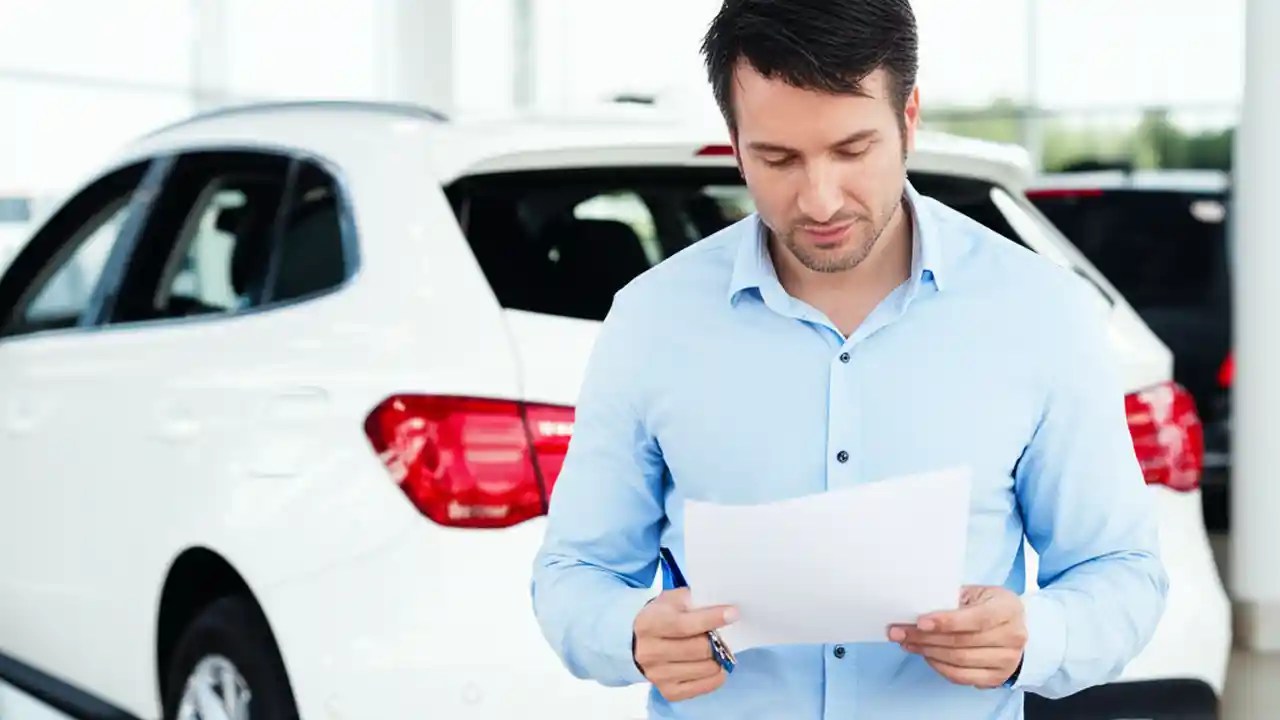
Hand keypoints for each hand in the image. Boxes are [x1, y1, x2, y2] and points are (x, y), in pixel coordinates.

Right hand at [632, 588, 737, 701]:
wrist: (640, 642)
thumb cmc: (663, 616)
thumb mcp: (672, 600)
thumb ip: (694, 601)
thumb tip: (725, 610)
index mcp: (649, 624)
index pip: (684, 625)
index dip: (712, 618)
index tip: (733, 613)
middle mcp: (649, 652)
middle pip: (699, 649)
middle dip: (718, 640)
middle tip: (723, 634)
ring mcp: (658, 675)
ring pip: (706, 668)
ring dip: (719, 658)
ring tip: (718, 649)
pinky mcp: (669, 692)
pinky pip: (705, 686)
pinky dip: (716, 675)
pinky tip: (713, 664)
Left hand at [887, 585, 1026, 688]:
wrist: (1011, 628)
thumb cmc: (987, 605)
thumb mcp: (975, 593)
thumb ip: (951, 599)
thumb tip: (914, 607)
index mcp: (1008, 608)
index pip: (976, 619)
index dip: (946, 622)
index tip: (920, 622)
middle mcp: (1013, 636)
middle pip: (962, 642)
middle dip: (926, 638)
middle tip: (899, 632)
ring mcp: (1007, 660)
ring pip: (959, 660)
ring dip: (927, 652)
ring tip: (907, 642)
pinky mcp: (997, 677)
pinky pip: (961, 677)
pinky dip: (939, 667)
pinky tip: (925, 655)